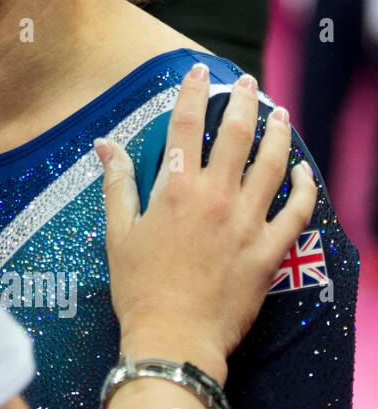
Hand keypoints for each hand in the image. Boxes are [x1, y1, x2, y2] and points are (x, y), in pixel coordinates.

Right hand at [97, 64, 316, 381]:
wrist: (175, 336)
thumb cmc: (138, 287)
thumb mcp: (119, 232)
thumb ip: (117, 183)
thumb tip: (104, 144)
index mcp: (176, 190)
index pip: (186, 126)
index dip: (193, 93)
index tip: (199, 73)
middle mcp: (216, 198)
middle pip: (235, 136)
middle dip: (242, 102)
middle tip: (247, 83)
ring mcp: (247, 223)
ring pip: (272, 166)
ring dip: (278, 134)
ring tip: (280, 114)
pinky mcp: (269, 250)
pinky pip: (296, 211)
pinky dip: (304, 187)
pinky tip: (303, 170)